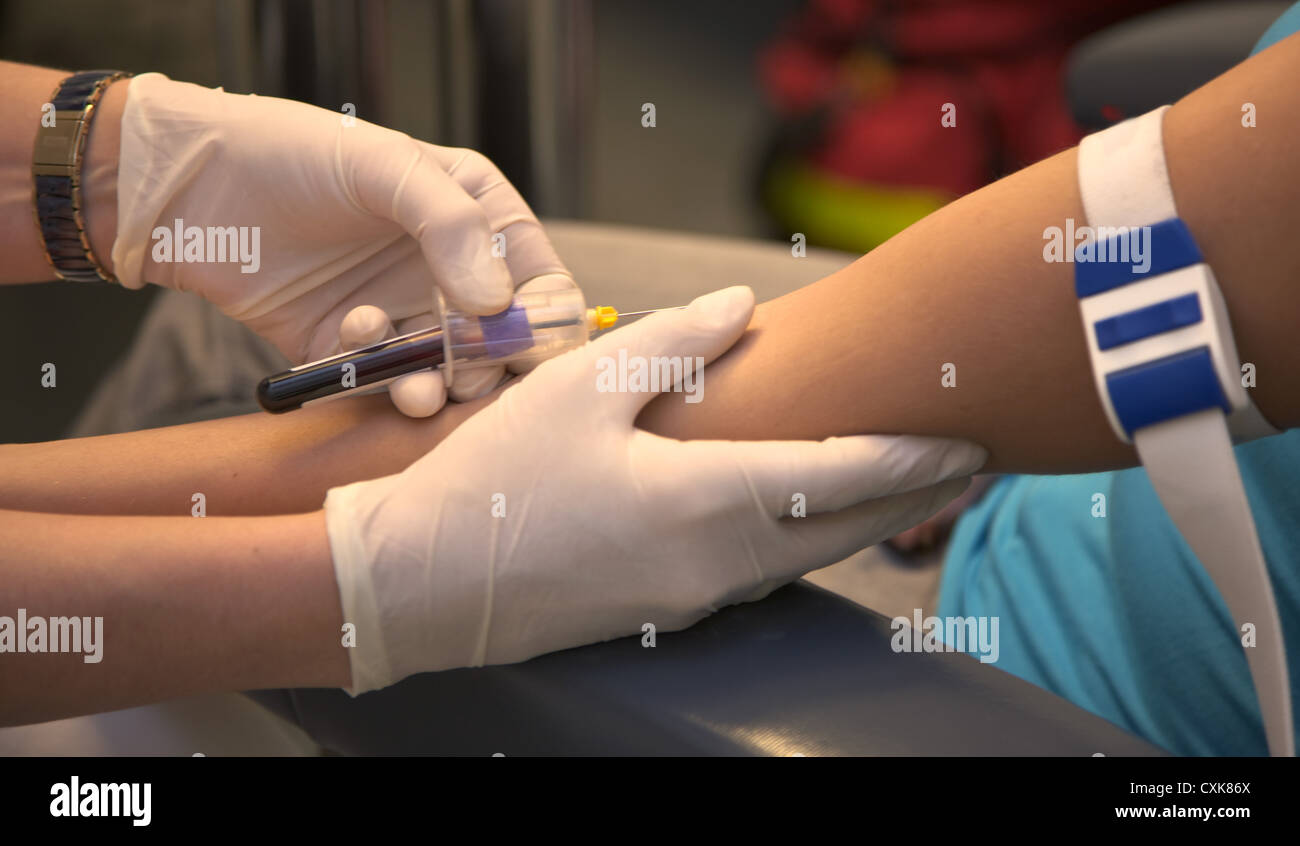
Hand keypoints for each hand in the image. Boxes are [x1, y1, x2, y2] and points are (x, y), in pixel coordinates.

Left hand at [109, 73, 570, 415]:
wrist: (194, 187)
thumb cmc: (294, 154)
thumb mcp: (386, 165)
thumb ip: (453, 228)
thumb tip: (499, 308)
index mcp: (478, 220)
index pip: (544, 285)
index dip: (547, 323)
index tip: (524, 345)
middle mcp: (448, 272)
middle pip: (506, 344)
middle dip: (494, 367)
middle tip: (468, 371)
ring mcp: (403, 313)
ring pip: (452, 374)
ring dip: (442, 384)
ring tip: (422, 387)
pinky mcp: (355, 350)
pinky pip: (388, 383)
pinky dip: (382, 376)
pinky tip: (352, 335)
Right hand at [323, 285, 987, 693]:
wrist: (422, 588)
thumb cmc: (492, 481)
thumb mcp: (576, 389)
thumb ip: (673, 343)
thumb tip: (743, 305)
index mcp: (701, 502)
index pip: (839, 476)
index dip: (910, 458)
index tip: (969, 439)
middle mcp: (714, 562)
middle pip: (843, 530)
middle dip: (912, 497)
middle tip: (967, 465)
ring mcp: (692, 596)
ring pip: (809, 557)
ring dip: (865, 522)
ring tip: (906, 487)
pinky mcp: (666, 610)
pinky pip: (762, 572)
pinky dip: (807, 542)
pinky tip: (810, 519)